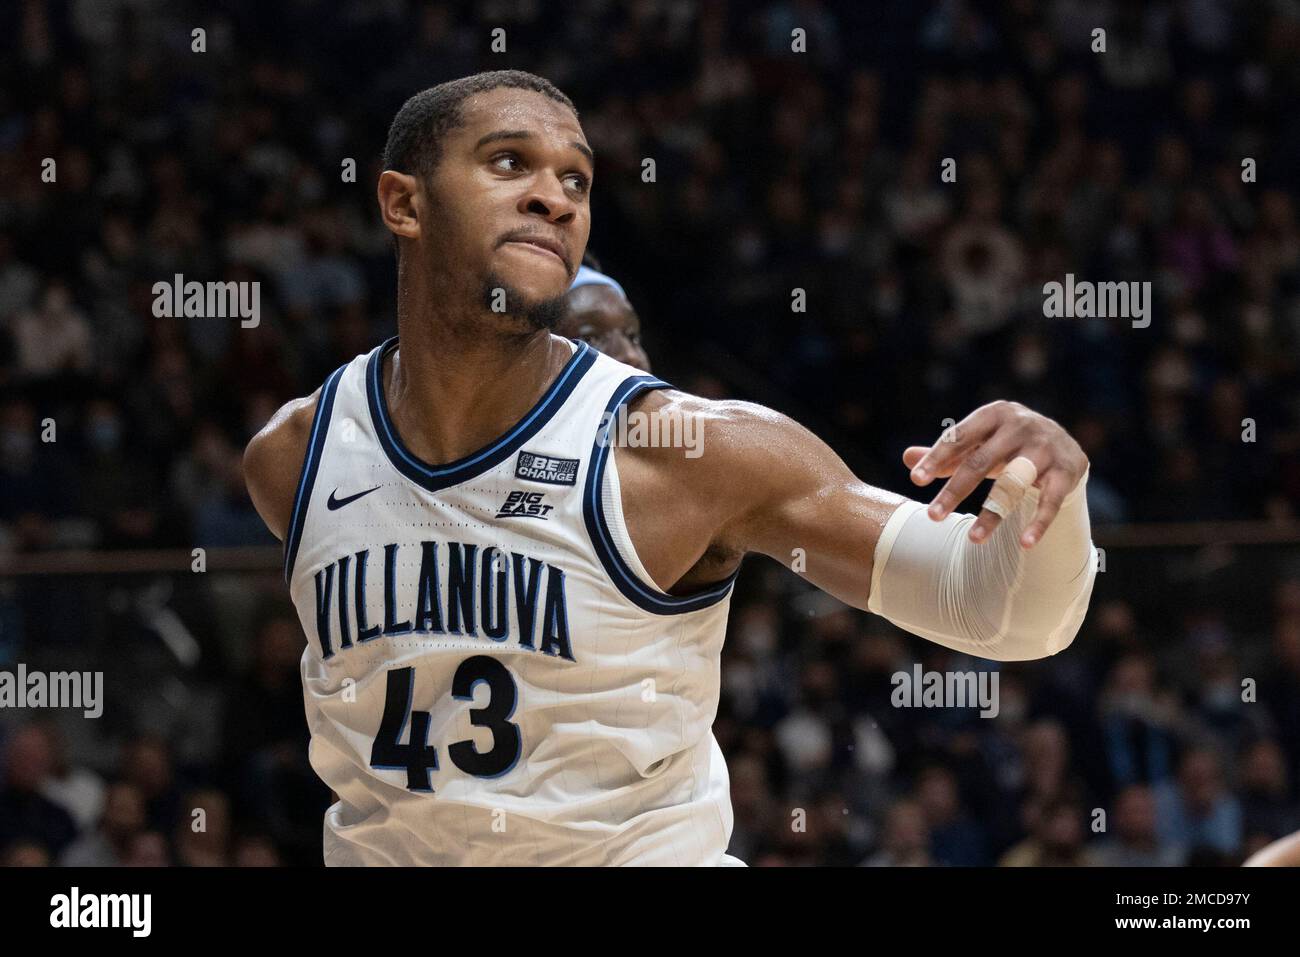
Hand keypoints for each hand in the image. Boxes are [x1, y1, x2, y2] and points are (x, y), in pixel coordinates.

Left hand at [902, 401, 1088, 548]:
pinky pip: (1051, 500)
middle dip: (955, 491)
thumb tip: (906, 457)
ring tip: (972, 540)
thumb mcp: (979, 441)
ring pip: (1013, 484)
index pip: (959, 438)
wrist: (1063, 442)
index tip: (915, 481)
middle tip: (932, 517)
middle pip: (981, 462)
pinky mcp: (1067, 470)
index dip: (936, 459)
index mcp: (993, 414)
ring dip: (992, 514)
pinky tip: (1024, 544)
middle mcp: (1020, 425)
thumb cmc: (1007, 443)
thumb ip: (947, 452)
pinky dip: (1038, 523)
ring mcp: (1045, 447)